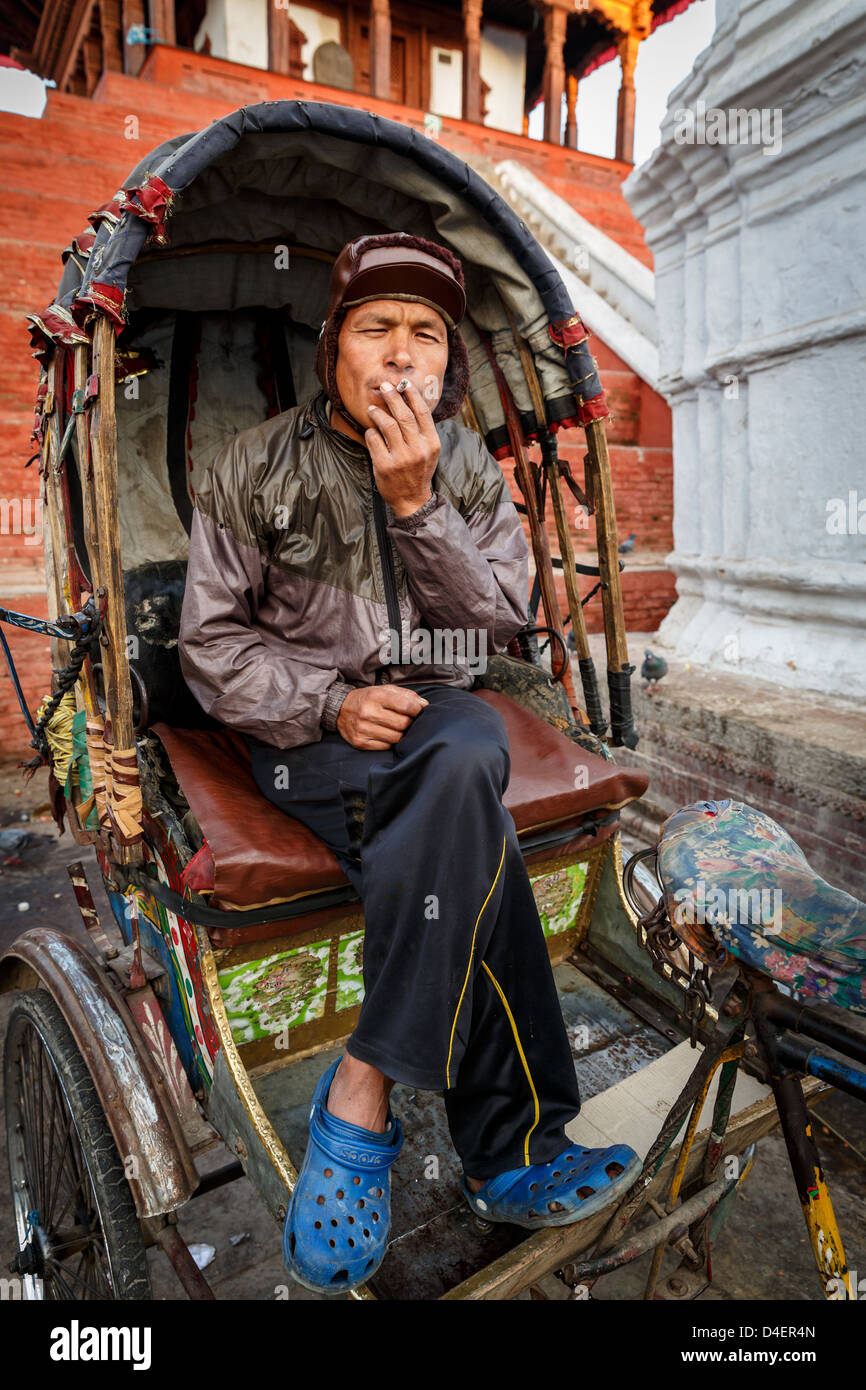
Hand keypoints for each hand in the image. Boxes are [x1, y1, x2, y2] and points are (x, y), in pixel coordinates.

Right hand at [336, 686, 428, 749]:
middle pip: (403, 724)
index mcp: (376, 695)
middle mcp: (368, 712)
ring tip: (395, 727)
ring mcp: (363, 729)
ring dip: (400, 734)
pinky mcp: (360, 742)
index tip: (417, 711)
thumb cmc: (368, 699)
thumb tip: (424, 705)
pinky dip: (389, 742)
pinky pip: (386, 747)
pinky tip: (385, 734)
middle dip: (409, 723)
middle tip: (406, 720)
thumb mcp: (385, 690)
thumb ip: (407, 695)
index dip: (417, 710)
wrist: (341, 709)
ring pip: (396, 738)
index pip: (406, 706)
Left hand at [365, 379, 439, 517]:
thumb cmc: (418, 471)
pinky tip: (371, 431)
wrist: (412, 499)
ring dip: (378, 413)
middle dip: (393, 397)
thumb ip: (421, 430)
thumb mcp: (428, 450)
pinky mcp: (385, 466)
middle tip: (384, 387)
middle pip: (404, 415)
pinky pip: (374, 440)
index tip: (403, 384)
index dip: (412, 395)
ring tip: (373, 409)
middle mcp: (418, 449)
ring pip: (387, 425)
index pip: (422, 412)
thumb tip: (408, 401)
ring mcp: (401, 458)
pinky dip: (371, 432)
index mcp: (432, 443)